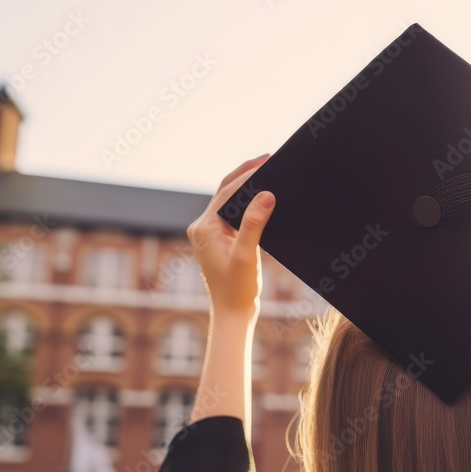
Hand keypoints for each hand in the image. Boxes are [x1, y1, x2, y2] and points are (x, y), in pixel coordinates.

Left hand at [186, 155, 276, 315]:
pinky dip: (246, 204)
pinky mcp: (219, 240)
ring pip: (229, 201)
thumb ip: (254, 223)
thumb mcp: (247, 254)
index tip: (267, 161)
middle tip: (268, 158)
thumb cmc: (237, 288)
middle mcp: (202, 227)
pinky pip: (233, 214)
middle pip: (225, 191)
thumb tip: (266, 194)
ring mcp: (209, 233)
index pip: (227, 192)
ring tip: (266, 171)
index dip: (248, 175)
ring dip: (247, 187)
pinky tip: (262, 198)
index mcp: (203, 228)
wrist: (232, 313)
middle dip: (246, 175)